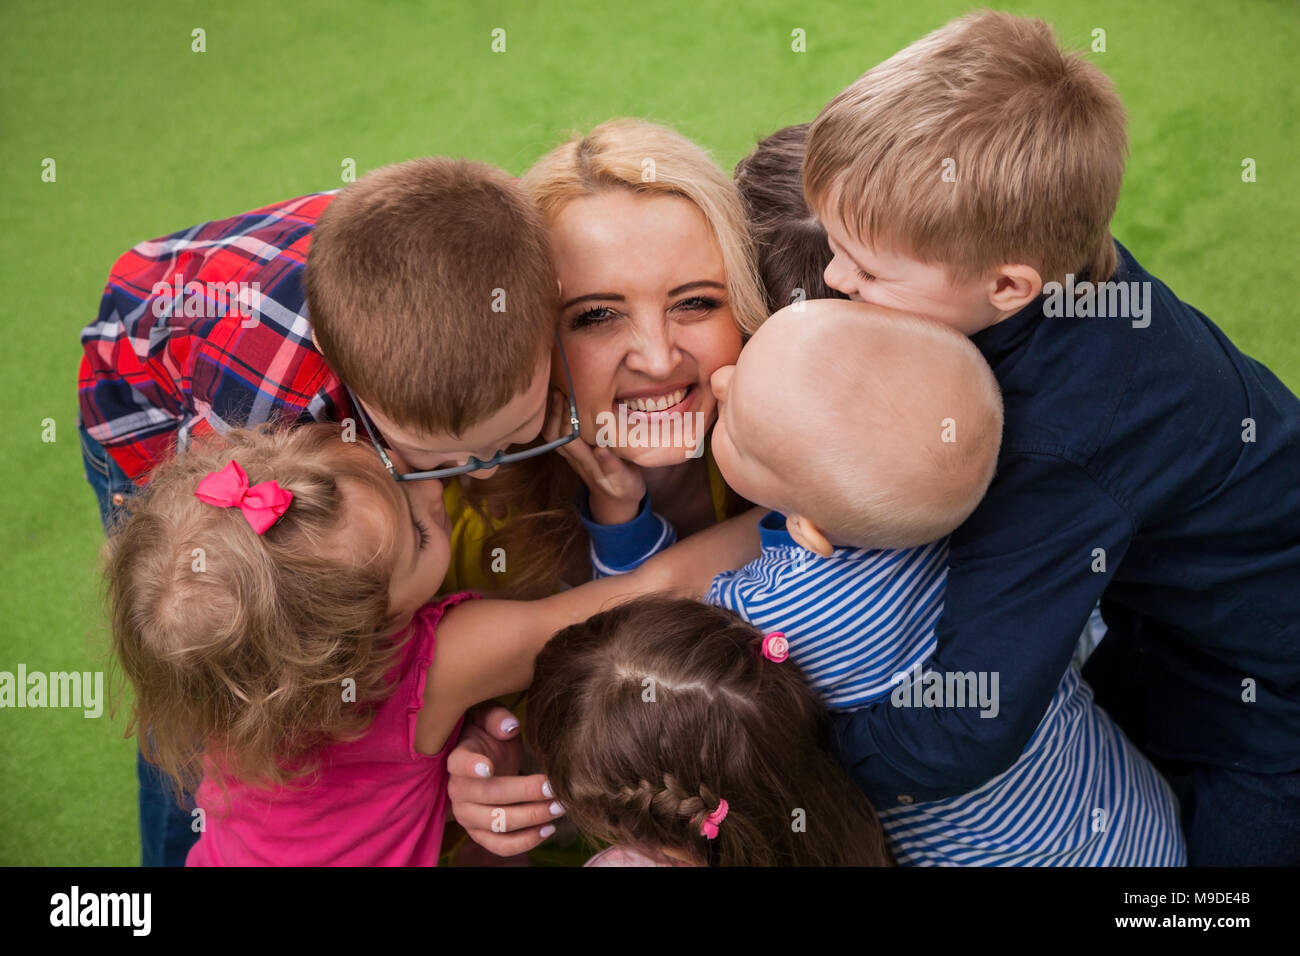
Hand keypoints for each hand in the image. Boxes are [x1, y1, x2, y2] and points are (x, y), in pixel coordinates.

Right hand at [446, 703, 564, 856]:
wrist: (486, 761)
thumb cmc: (490, 737)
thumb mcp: (491, 718)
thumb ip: (497, 718)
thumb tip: (510, 727)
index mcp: (458, 759)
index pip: (459, 764)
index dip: (471, 766)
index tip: (488, 767)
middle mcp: (458, 791)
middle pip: (490, 796)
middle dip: (526, 792)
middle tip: (555, 787)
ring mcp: (467, 816)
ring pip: (498, 824)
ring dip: (532, 818)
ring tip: (559, 807)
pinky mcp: (480, 834)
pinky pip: (501, 846)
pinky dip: (526, 842)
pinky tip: (549, 828)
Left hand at [545, 388, 644, 524]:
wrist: (616, 501)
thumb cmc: (625, 487)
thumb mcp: (626, 480)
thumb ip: (613, 466)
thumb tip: (601, 449)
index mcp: (587, 463)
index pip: (568, 439)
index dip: (566, 418)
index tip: (570, 397)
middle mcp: (575, 459)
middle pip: (554, 435)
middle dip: (555, 411)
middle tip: (561, 388)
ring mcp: (571, 456)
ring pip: (552, 435)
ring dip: (553, 413)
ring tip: (559, 390)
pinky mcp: (573, 453)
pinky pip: (557, 435)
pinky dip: (555, 418)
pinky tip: (561, 402)